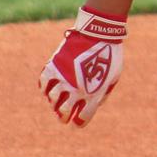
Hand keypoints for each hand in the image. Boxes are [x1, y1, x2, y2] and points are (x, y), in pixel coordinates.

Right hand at [39, 6, 126, 126]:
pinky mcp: (54, 65)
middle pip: (63, 111)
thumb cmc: (110, 54)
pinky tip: (48, 89)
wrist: (98, 33)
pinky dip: (45, 87)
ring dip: (53, 103)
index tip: (76, 123)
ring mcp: (64, 77)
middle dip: (62, 117)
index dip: (78, 122)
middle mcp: (76, 89)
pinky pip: (44, 82)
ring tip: (55, 103)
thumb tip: (95, 104)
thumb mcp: (113, 77)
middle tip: (62, 118)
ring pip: (52, 98)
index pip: (82, 118)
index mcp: (93, 94)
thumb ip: (103, 92)